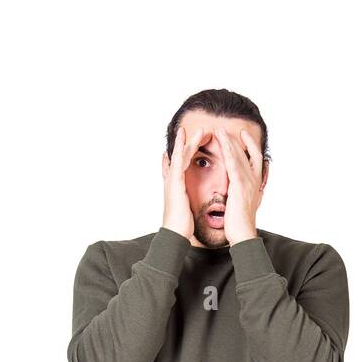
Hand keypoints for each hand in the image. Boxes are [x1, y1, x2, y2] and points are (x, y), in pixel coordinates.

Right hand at [162, 125, 206, 239]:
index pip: (176, 167)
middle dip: (182, 144)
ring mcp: (172, 180)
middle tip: (184, 130)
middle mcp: (171, 181)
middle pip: (177, 158)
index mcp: (175, 187)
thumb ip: (187, 201)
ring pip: (179, 155)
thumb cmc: (182, 225)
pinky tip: (184, 139)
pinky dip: (181, 149)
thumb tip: (188, 200)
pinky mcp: (175, 182)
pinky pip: (179, 161)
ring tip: (190, 129)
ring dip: (184, 141)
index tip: (179, 145)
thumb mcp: (186, 209)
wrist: (175, 233)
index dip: (177, 155)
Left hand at [215, 127, 261, 244]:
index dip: (249, 145)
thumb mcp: (244, 202)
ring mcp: (248, 182)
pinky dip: (229, 153)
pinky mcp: (239, 187)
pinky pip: (233, 166)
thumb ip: (243, 190)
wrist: (243, 234)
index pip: (255, 158)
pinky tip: (223, 144)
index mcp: (255, 183)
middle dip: (235, 140)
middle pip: (246, 154)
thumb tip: (240, 185)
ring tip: (219, 131)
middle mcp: (254, 180)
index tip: (242, 134)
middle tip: (224, 129)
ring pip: (239, 157)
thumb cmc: (240, 222)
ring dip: (229, 142)